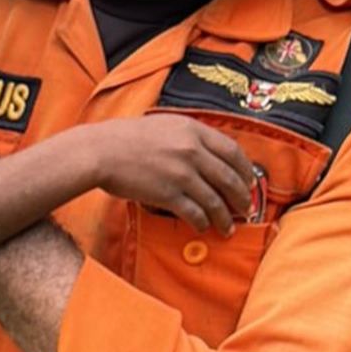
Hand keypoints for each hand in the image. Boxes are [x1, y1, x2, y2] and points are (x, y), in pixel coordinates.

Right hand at [67, 114, 253, 235]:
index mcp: (193, 130)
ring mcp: (181, 173)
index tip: (249, 181)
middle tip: (245, 208)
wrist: (100, 151)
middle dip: (242, 197)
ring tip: (227, 227)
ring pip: (216, 200)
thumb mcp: (164, 125)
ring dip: (225, 217)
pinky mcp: (169, 194)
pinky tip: (202, 227)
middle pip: (229, 178)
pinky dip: (202, 223)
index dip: (245, 170)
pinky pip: (195, 213)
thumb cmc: (126, 138)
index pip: (233, 151)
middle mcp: (192, 150)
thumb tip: (209, 154)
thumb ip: (189, 136)